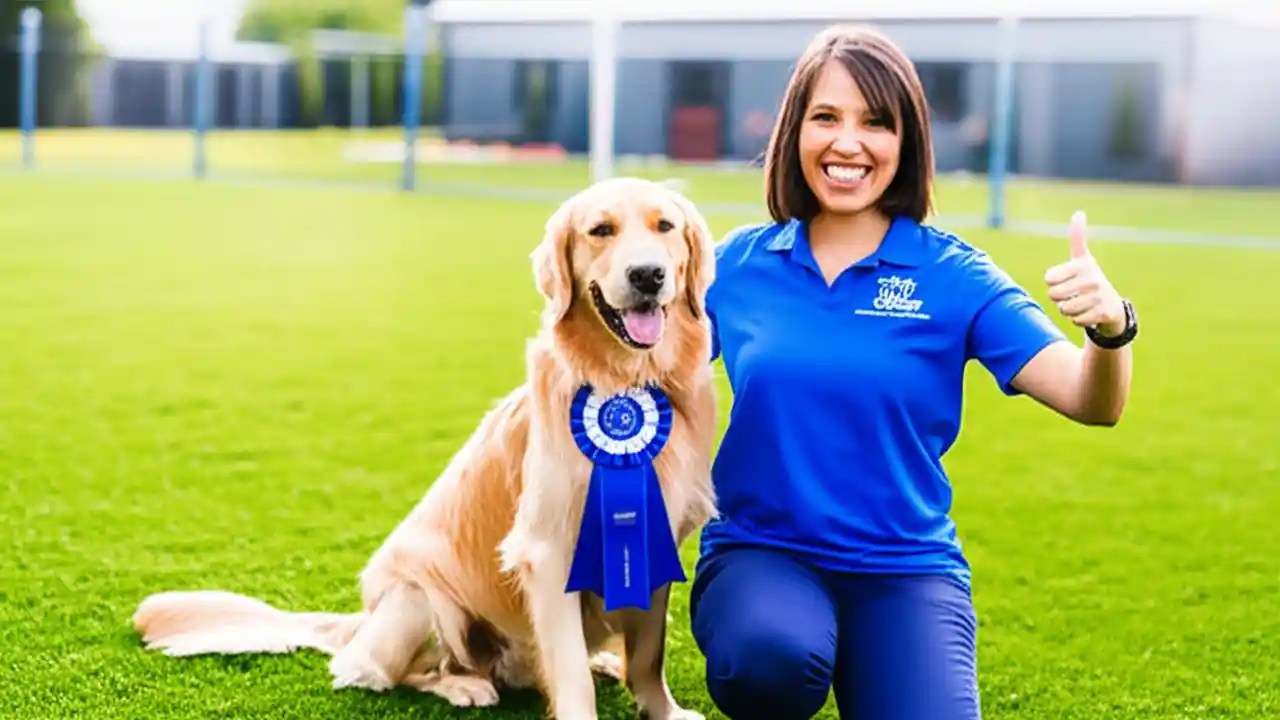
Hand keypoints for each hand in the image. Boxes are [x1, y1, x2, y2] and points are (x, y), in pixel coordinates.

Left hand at [1044, 211, 1126, 336]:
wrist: (1113, 307)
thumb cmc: (1090, 281)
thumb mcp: (1083, 259)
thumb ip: (1078, 238)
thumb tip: (1079, 213)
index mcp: (1083, 264)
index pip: (1049, 279)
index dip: (1053, 284)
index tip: (1066, 280)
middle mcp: (1093, 277)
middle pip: (1054, 295)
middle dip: (1060, 299)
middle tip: (1074, 295)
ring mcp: (1100, 295)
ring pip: (1064, 309)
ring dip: (1070, 311)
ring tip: (1082, 304)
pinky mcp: (1104, 312)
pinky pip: (1076, 320)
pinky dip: (1079, 320)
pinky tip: (1090, 313)